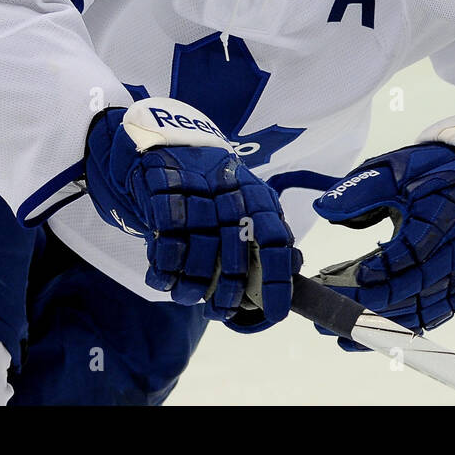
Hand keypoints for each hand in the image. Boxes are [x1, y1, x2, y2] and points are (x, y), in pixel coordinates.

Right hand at [84, 97, 301, 329]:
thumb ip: (266, 230)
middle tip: (220, 313)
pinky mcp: (162, 193)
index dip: (276, 280)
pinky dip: (163, 270)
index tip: (274, 313)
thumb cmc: (213, 183)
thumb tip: (293, 270)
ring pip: (198, 254)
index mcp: (257, 196)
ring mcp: (196, 193)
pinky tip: (163, 279)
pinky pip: (165, 243)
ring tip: (187, 298)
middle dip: (228, 293)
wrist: (167, 141)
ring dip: (191, 287)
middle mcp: (231, 194)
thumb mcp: (245, 198)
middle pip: (235, 256)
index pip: (275, 241)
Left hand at [312, 115, 454, 349]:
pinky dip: (410, 328)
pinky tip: (383, 333)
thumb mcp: (401, 168)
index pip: (393, 265)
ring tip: (344, 336)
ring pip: (421, 314)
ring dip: (382, 328)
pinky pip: (438, 316)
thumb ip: (362, 189)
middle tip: (322, 317)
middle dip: (360, 309)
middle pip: (404, 296)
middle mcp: (453, 259)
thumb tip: (323, 209)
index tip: (328, 284)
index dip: (360, 280)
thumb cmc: (447, 170)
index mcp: (435, 227)